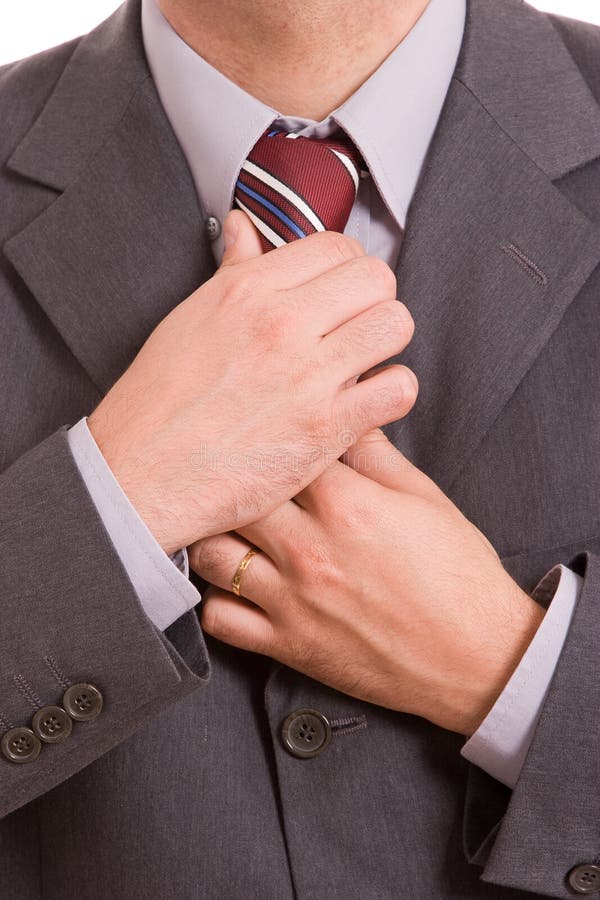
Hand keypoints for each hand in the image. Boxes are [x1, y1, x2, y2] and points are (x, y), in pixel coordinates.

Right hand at [88, 212, 416, 553]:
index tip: (340, 292)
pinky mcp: (325, 428)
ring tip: (363, 364)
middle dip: (373, 300)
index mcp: (247, 291)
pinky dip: (391, 394)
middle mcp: (281, 324)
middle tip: (355, 328)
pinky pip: (398, 388)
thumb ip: (230, 272)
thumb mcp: (188, 319)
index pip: (336, 246)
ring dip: (386, 344)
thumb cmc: (158, 403)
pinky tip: (366, 403)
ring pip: (395, 325)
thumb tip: (242, 228)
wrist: (140, 475)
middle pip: (376, 277)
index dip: (347, 268)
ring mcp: (306, 375)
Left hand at [189, 428, 545, 735]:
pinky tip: (233, 584)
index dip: (270, 437)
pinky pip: (219, 619)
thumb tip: (347, 410)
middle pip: (234, 497)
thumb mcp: (424, 498)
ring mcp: (292, 599)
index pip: (280, 450)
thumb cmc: (458, 573)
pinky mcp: (287, 644)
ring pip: (211, 555)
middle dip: (230, 482)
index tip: (267, 435)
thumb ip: (375, 452)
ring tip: (224, 527)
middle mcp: (309, 547)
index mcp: (345, 503)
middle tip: (228, 476)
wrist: (478, 656)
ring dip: (213, 536)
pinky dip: (216, 600)